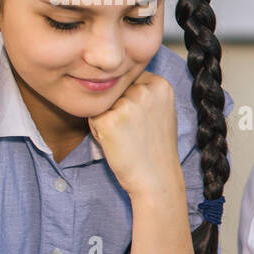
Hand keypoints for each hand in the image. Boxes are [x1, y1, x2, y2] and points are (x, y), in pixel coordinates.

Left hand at [88, 72, 182, 199]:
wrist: (157, 178)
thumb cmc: (156, 146)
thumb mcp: (161, 111)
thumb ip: (145, 91)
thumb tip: (117, 75)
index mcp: (161, 84)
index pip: (130, 78)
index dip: (130, 98)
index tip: (141, 118)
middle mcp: (146, 89)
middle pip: (115, 88)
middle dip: (116, 105)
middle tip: (133, 129)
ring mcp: (128, 104)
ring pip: (102, 101)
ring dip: (106, 116)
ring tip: (124, 135)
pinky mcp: (109, 120)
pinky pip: (93, 116)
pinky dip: (98, 129)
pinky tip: (115, 141)